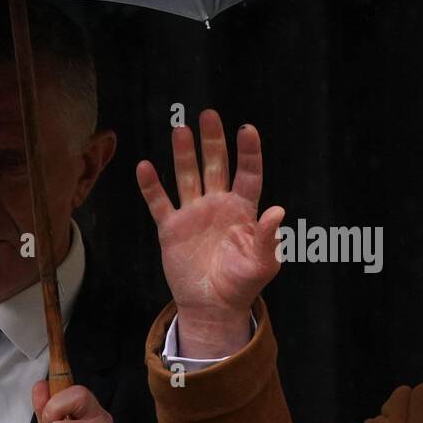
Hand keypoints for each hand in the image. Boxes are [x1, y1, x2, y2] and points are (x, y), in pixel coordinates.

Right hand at [136, 109, 284, 356]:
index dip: (248, 152)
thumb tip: (278, 211)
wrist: (213, 307)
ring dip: (184, 154)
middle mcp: (218, 205)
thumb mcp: (262, 264)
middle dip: (213, 141)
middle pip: (216, 166)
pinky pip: (160, 202)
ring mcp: (193, 214)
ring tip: (181, 130)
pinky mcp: (171, 228)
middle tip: (209, 115)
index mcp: (244, 211)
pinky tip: (145, 166)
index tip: (247, 129)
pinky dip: (151, 186)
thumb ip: (269, 238)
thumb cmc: (242, 284)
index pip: (248, 174)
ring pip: (188, 176)